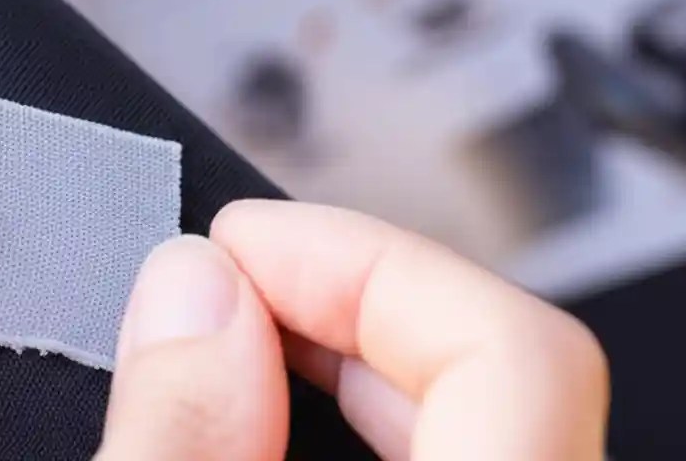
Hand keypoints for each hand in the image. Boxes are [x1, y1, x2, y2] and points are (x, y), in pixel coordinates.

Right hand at [99, 202, 609, 460]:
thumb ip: (178, 444)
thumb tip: (188, 293)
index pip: (508, 349)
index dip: (363, 261)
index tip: (241, 245)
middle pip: (496, 365)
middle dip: (339, 295)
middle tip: (220, 283)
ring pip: (480, 412)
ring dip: (347, 356)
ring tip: (233, 341)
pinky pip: (461, 450)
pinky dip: (365, 424)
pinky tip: (268, 422)